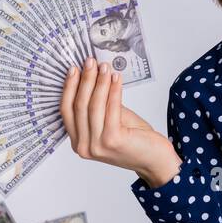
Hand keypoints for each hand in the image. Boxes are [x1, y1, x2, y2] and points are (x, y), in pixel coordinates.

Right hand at [60, 56, 182, 186]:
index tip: (74, 69)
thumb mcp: (111, 121)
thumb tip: (94, 76)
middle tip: (90, 62)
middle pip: (79, 105)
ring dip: (100, 82)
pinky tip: (116, 78)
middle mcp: (83, 146)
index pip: (66, 110)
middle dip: (85, 80)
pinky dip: (114, 90)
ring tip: (105, 67)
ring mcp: (96, 145)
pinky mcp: (112, 140)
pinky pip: (111, 108)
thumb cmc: (135, 140)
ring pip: (93, 105)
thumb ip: (100, 106)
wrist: (155, 160)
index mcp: (78, 142)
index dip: (69, 87)